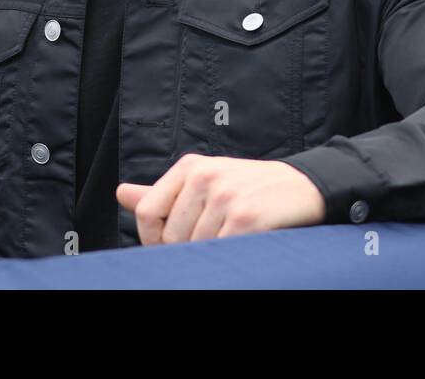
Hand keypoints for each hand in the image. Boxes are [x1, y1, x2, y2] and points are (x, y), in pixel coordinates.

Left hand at [115, 154, 326, 244]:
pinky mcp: (246, 218)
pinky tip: (241, 245)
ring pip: (193, 249)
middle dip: (186, 250)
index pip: (147, 212)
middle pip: (169, 238)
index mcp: (190, 166)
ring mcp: (225, 196)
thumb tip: (121, 194)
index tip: (171, 244)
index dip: (153, 239)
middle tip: (213, 239)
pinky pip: (218, 253)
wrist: (303, 186)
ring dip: (210, 254)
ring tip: (231, 239)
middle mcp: (205, 176)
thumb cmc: (248, 188)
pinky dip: (227, 257)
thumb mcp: (204, 181)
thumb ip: (162, 193)